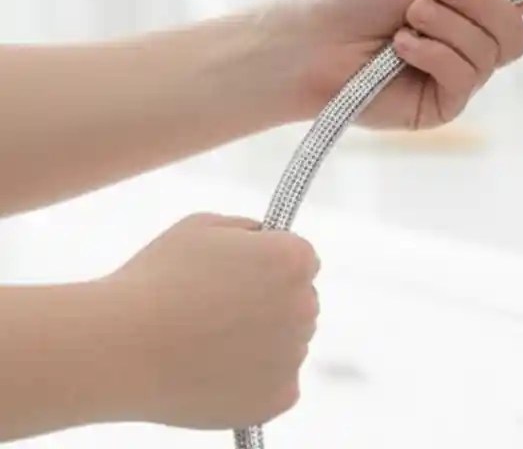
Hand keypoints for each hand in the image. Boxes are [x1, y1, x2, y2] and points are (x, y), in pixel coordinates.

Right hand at [101, 213, 320, 427]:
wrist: (115, 348)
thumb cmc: (153, 282)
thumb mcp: (202, 227)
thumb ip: (249, 229)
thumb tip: (268, 240)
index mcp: (293, 260)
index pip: (302, 261)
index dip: (266, 266)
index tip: (235, 277)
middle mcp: (305, 306)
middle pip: (299, 304)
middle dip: (268, 305)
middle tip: (215, 313)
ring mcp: (294, 355)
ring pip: (286, 345)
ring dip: (259, 343)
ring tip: (203, 343)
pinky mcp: (279, 397)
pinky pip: (276, 384)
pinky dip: (251, 382)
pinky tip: (212, 372)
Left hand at [279, 0, 522, 128]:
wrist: (316, 39)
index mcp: (475, 3)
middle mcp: (475, 42)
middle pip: (520, 30)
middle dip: (480, 4)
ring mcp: (463, 76)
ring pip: (493, 51)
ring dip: (447, 25)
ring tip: (407, 21)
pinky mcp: (445, 105)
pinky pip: (465, 76)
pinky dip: (433, 54)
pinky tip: (402, 51)